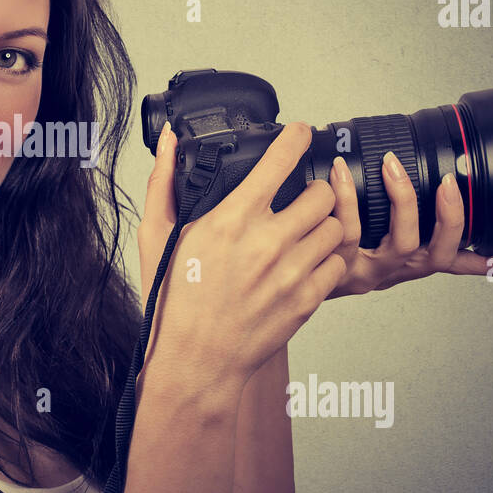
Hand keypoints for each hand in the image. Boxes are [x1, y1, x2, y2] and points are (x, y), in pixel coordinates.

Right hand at [138, 120, 346, 388]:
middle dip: (314, 189)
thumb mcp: (156, 235)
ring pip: (335, 227)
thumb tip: (171, 141)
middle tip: (302, 197)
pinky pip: (337, 264)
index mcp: (230, 220)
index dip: (297, 138)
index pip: (279, 161)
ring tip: (306, 231)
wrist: (195, 360)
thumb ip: (165, 182)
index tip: (302, 132)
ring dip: (323, 224)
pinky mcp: (307, 300)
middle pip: (321, 193)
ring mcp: (291, 273)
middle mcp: (266, 242)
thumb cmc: (174, 300)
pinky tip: (306, 262)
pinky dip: (326, 259)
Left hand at [324, 151, 492, 297]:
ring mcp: (367, 268)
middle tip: (447, 183)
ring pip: (399, 241)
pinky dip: (344, 199)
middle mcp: (393, 268)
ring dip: (400, 198)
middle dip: (448, 216)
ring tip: (391, 164)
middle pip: (436, 251)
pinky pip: (347, 232)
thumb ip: (399, 217)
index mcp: (409, 262)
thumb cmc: (335, 250)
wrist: (288, 285)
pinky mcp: (334, 263)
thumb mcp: (376, 240)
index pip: (457, 262)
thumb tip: (408, 172)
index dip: (491, 260)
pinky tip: (337, 177)